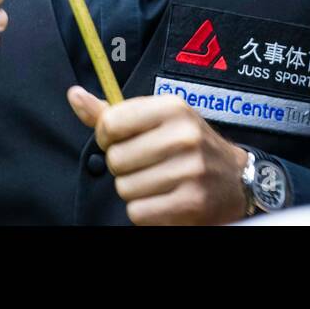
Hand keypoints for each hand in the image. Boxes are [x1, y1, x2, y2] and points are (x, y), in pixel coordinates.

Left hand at [67, 85, 250, 223]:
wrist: (235, 180)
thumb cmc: (188, 145)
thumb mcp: (157, 119)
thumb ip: (112, 111)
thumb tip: (74, 95)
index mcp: (172, 107)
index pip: (111, 123)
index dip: (108, 137)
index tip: (122, 141)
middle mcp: (183, 136)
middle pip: (116, 159)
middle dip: (124, 167)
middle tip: (146, 165)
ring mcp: (190, 170)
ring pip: (125, 188)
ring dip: (135, 190)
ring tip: (158, 182)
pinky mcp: (191, 203)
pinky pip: (138, 212)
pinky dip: (145, 211)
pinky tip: (164, 200)